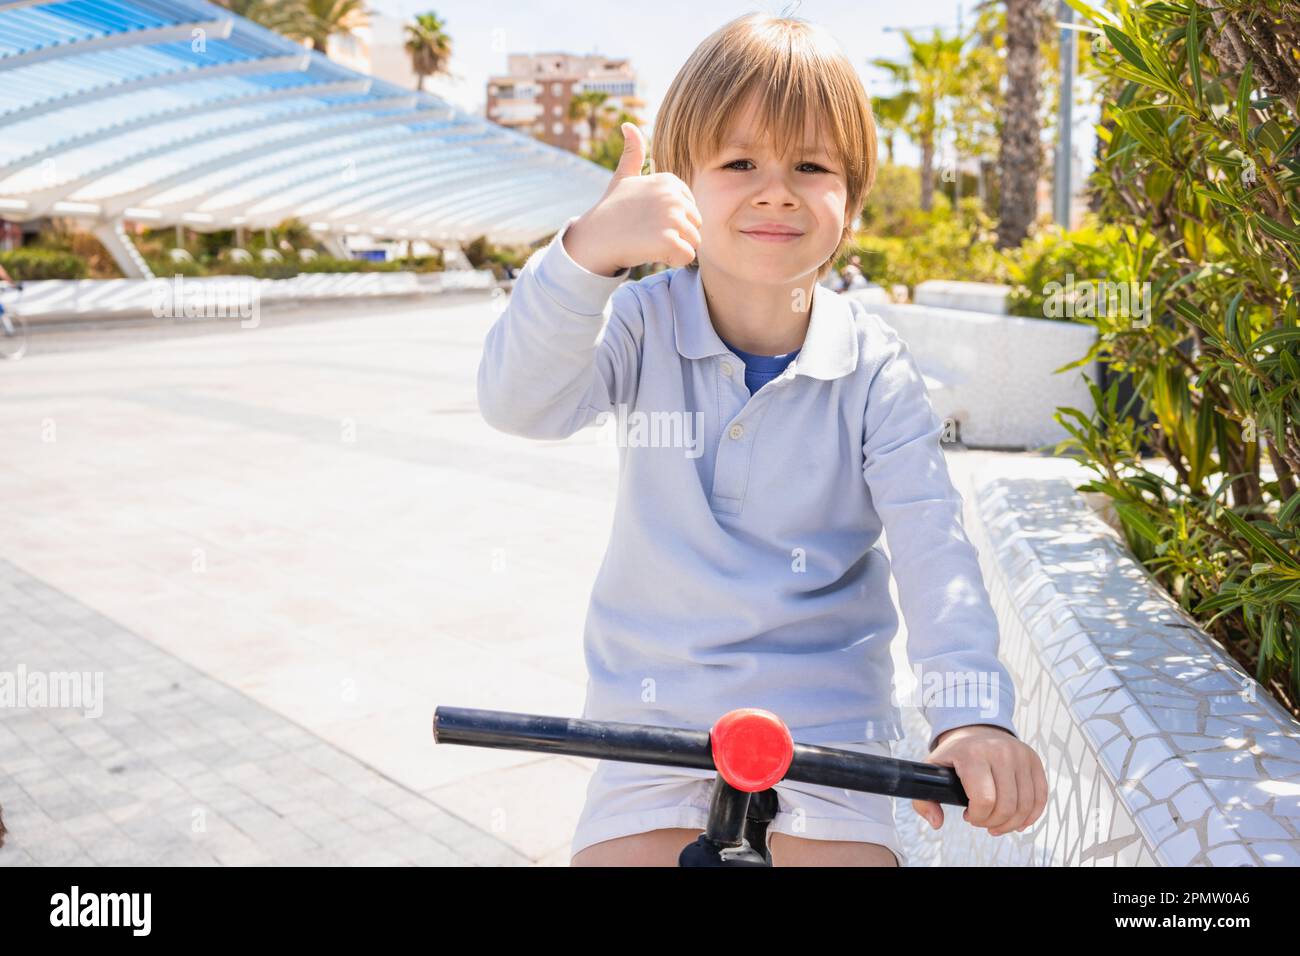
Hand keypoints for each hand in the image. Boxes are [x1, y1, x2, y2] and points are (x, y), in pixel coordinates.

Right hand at [562, 122, 702, 276]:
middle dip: (676, 235)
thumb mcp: (624, 177)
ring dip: (674, 250)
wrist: (594, 238)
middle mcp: (672, 195)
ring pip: (694, 242)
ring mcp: (671, 217)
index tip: (648, 219)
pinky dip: (673, 261)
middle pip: (695, 225)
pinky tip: (652, 253)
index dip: (672, 219)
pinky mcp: (668, 240)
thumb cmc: (611, 210)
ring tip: (649, 242)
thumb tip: (628, 125)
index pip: (690, 208)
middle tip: (648, 234)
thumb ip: (633, 153)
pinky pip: (688, 257)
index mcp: (669, 180)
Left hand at [911, 725, 1046, 836]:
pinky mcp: (1034, 761)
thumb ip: (924, 799)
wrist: (977, 729)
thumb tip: (937, 822)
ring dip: (1011, 823)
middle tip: (983, 821)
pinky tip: (1017, 820)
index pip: (984, 799)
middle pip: (1006, 806)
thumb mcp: (932, 768)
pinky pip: (1040, 797)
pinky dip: (1031, 815)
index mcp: (973, 754)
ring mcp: (1020, 755)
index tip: (968, 816)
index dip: (977, 817)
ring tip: (997, 823)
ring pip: (1025, 805)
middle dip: (993, 823)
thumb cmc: (956, 754)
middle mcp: (1000, 752)